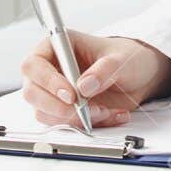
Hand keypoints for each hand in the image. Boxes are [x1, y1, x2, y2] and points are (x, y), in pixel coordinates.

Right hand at [19, 30, 170, 128]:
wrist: (138, 76)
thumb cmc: (126, 57)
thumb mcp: (121, 59)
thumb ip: (104, 69)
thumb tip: (84, 85)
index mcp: (58, 46)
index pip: (34, 64)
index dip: (47, 81)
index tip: (70, 95)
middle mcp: (51, 70)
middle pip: (32, 93)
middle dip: (56, 106)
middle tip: (83, 109)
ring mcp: (55, 93)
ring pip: (45, 113)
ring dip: (75, 117)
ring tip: (106, 109)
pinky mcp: (65, 111)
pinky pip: (66, 125)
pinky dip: (88, 124)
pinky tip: (111, 113)